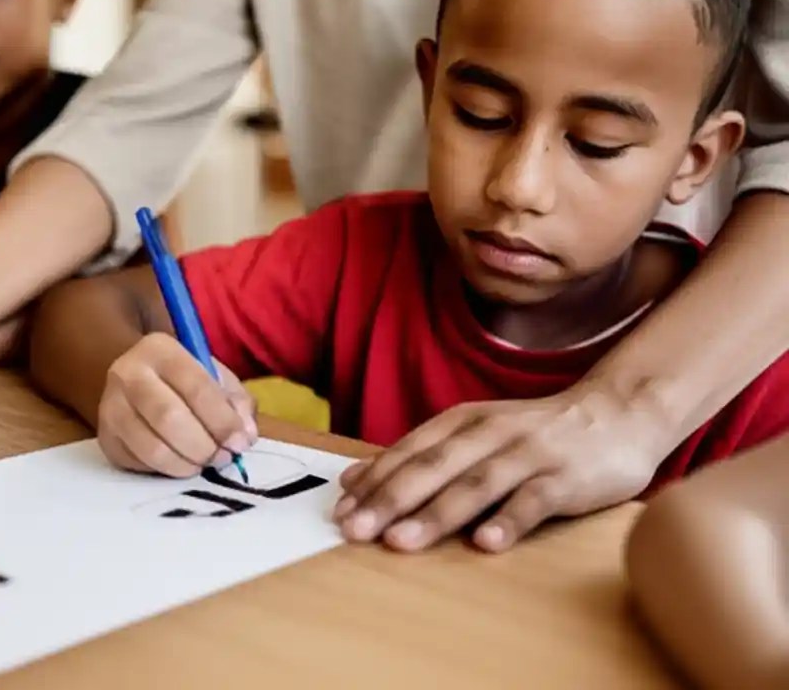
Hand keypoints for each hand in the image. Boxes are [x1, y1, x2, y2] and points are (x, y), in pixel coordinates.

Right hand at [98, 333, 256, 476]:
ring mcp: (110, 407)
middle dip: (203, 446)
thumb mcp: (214, 377)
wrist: (135, 382)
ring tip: (202, 463)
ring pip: (152, 448)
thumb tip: (244, 435)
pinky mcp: (105, 438)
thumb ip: (236, 402)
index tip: (240, 443)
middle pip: (169, 418)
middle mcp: (128, 374)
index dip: (222, 420)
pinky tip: (178, 463)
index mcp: (161, 349)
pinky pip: (139, 464)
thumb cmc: (183, 381)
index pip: (196, 387)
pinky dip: (166, 471)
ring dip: (186, 465)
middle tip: (221, 458)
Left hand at [333, 387, 664, 552]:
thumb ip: (418, 456)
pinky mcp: (567, 477)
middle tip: (355, 530)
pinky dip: (509, 521)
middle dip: (390, 501)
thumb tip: (354, 481)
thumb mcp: (471, 434)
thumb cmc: (533, 434)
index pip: (408, 453)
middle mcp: (489, 433)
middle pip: (432, 468)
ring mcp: (529, 454)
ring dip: (436, 514)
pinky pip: (535, 501)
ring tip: (401, 542)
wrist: (619, 413)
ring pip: (476, 485)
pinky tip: (485, 545)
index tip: (341, 514)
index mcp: (461, 422)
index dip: (373, 484)